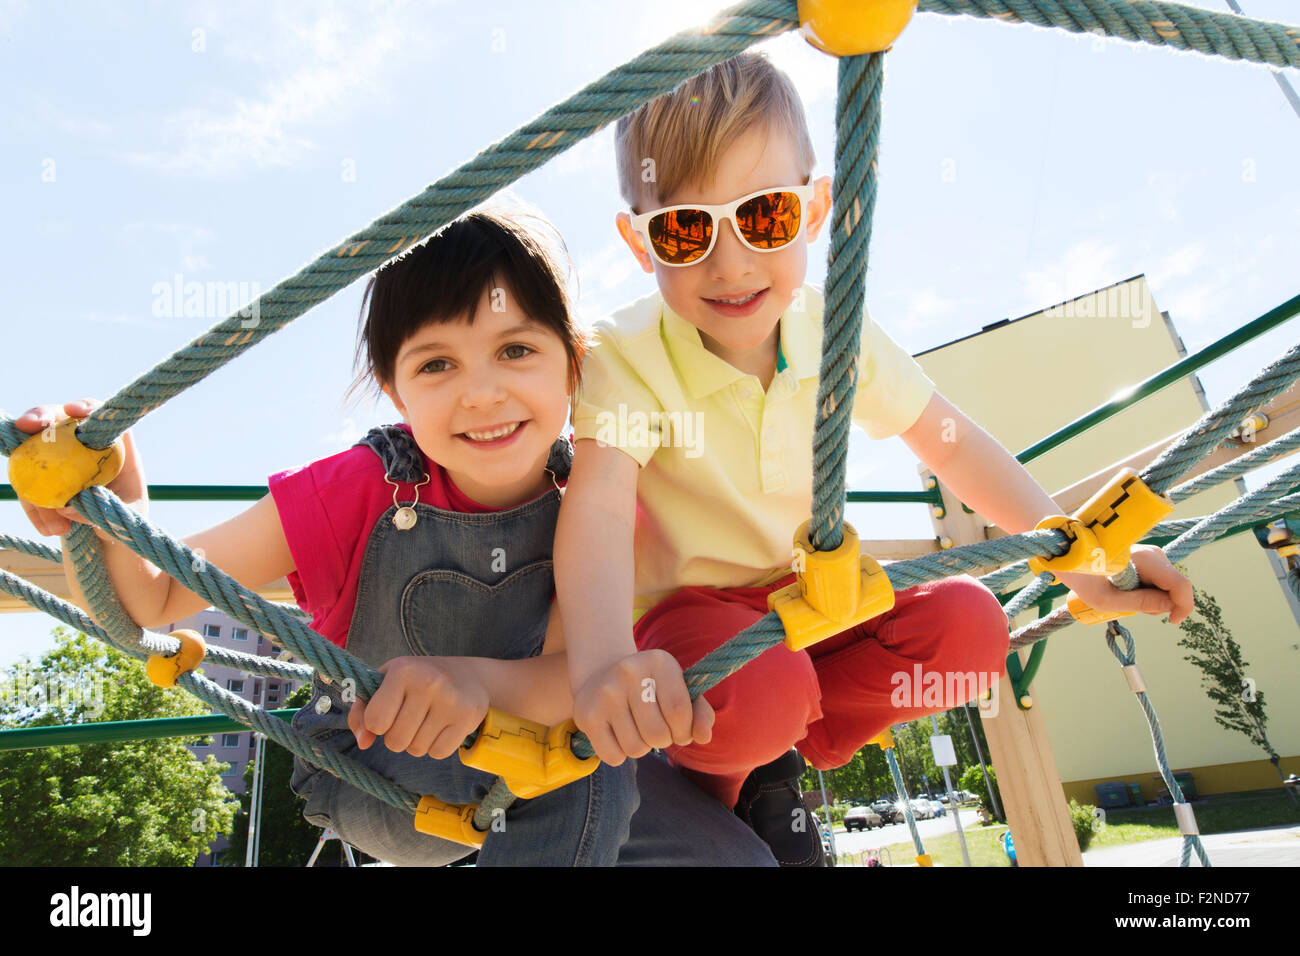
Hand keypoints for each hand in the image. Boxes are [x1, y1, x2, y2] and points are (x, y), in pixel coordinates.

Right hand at [13, 400, 144, 535]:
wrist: (109, 538)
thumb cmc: (126, 519)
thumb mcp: (126, 517)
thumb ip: (105, 509)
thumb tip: (70, 504)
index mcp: (114, 446)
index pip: (99, 417)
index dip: (85, 406)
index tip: (72, 410)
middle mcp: (82, 445)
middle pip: (58, 419)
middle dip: (39, 416)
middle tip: (25, 425)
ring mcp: (57, 458)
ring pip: (32, 452)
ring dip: (34, 486)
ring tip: (58, 528)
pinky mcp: (39, 476)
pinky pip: (25, 482)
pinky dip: (33, 506)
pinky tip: (49, 529)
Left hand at [347, 656, 489, 757]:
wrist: (468, 675)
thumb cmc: (416, 681)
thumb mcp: (384, 684)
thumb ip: (361, 712)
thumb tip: (363, 743)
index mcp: (403, 670)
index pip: (374, 722)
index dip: (377, 724)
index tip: (389, 712)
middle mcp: (428, 682)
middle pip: (395, 741)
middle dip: (398, 737)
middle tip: (410, 717)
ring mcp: (450, 700)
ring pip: (417, 750)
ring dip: (417, 742)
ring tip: (427, 720)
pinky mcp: (467, 716)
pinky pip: (438, 753)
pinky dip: (436, 747)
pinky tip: (443, 727)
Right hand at [572, 649, 713, 765]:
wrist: (601, 673)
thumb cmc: (651, 688)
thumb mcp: (679, 690)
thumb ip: (700, 713)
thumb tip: (704, 737)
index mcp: (659, 662)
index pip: (678, 711)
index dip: (684, 731)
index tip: (680, 731)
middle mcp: (629, 672)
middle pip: (657, 734)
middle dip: (663, 741)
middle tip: (657, 730)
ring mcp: (605, 693)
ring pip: (636, 748)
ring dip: (641, 748)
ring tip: (637, 730)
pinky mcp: (587, 714)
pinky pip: (613, 756)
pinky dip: (619, 754)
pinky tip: (617, 735)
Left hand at [1058, 544, 1193, 625]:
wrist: (1069, 557)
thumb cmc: (1082, 577)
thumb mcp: (1107, 599)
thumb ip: (1140, 602)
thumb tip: (1170, 607)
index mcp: (1145, 559)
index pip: (1180, 584)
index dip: (1183, 606)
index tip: (1172, 621)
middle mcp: (1153, 553)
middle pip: (1175, 587)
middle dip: (1161, 604)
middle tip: (1130, 607)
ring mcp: (1151, 554)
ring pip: (1168, 585)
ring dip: (1152, 599)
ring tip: (1123, 597)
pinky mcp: (1148, 558)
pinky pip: (1160, 581)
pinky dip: (1149, 592)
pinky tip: (1128, 592)